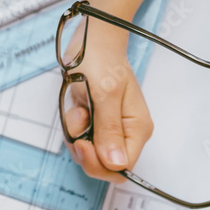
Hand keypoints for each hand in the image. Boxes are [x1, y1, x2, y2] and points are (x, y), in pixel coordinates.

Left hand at [61, 23, 153, 181]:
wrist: (91, 41)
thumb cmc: (101, 60)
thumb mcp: (104, 94)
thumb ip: (109, 130)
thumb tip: (117, 163)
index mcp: (137, 129)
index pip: (120, 169)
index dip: (98, 162)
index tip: (82, 143)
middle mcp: (125, 132)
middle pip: (102, 164)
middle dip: (84, 146)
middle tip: (79, 120)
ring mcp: (110, 128)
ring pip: (88, 152)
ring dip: (76, 133)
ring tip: (79, 108)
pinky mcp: (95, 122)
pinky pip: (80, 138)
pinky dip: (72, 125)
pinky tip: (76, 106)